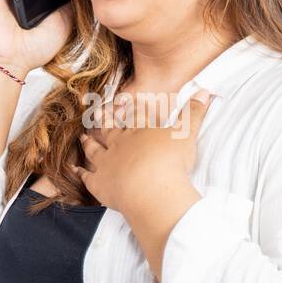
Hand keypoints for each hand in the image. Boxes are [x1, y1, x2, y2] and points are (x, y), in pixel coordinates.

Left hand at [73, 88, 213, 218]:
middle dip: (102, 122)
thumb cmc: (170, 161)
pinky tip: (75, 170)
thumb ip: (193, 113)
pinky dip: (81, 173)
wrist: (152, 190)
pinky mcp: (100, 184)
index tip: (117, 102)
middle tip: (95, 115)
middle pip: (108, 130)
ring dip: (88, 144)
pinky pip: (87, 177)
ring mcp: (106, 164)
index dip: (125, 109)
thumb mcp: (186, 133)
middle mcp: (119, 144)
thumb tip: (206, 92)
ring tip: (83, 137)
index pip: (131, 116)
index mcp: (139, 131)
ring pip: (94, 150)